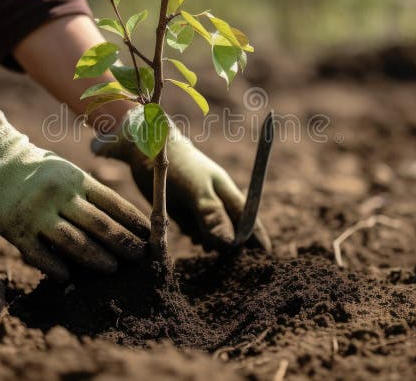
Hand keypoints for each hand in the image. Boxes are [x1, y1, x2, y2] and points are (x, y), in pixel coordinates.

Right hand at [0, 111, 149, 281]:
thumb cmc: (39, 171)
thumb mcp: (68, 171)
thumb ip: (90, 193)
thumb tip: (122, 221)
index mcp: (75, 179)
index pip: (112, 203)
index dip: (133, 221)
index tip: (150, 236)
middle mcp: (59, 195)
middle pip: (98, 224)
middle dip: (123, 243)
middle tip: (140, 258)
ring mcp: (37, 213)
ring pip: (74, 242)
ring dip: (96, 258)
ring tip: (113, 269)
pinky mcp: (15, 229)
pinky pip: (39, 254)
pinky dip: (55, 268)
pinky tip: (69, 278)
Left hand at [92, 125, 271, 251]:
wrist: (149, 151)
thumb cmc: (178, 166)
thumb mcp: (197, 191)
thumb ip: (213, 216)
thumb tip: (230, 243)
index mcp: (226, 193)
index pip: (247, 218)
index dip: (256, 236)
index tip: (265, 254)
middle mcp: (216, 201)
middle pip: (231, 227)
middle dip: (234, 244)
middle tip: (235, 263)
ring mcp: (200, 206)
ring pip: (213, 231)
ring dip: (214, 242)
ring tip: (211, 252)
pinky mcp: (183, 210)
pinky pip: (196, 229)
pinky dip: (198, 237)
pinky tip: (195, 240)